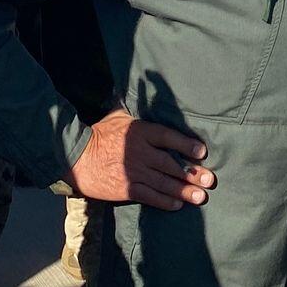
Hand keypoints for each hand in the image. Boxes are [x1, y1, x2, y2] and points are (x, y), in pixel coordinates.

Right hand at [67, 109, 215, 209]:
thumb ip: (134, 106)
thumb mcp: (117, 114)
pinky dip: (165, 201)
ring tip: (201, 196)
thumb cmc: (99, 134)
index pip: (168, 137)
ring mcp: (133, 172)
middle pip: (171, 164)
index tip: (202, 152)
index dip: (186, 144)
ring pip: (164, 183)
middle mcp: (139, 152)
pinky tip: (178, 204)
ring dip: (185, 190)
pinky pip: (150, 196)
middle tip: (211, 180)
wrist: (75, 158)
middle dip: (193, 173)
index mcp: (139, 132)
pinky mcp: (126, 189)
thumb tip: (145, 82)